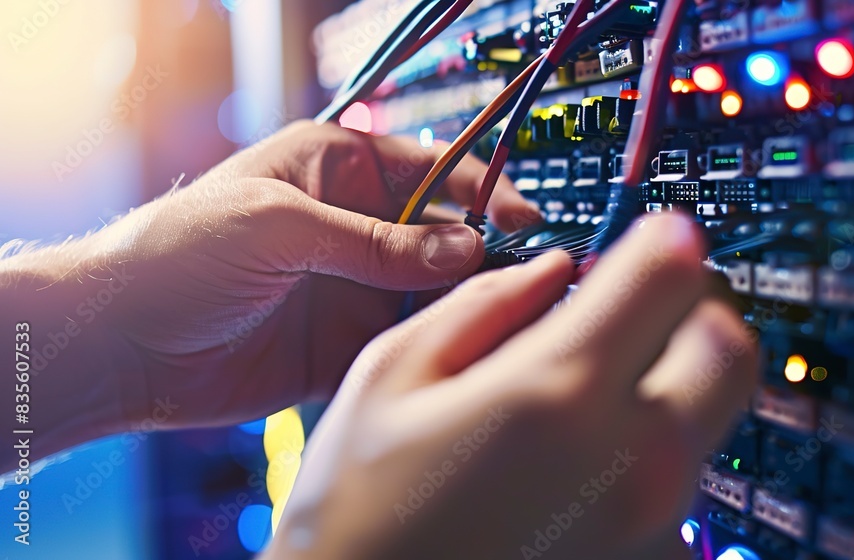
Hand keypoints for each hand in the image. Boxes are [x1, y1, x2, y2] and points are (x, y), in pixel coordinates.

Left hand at [0, 121, 539, 461]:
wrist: (118, 345)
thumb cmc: (178, 255)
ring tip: (508, 322)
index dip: (484, 192)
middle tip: (532, 280)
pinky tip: (463, 358)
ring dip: (468, 306)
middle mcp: (353, 228)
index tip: (525, 220)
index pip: (433, 171)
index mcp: (336, 170)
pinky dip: (436, 351)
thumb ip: (376, 240)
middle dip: (487, 254)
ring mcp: (351, 288)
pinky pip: (407, 345)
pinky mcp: (343, 344)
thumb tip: (464, 247)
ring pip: (434, 294)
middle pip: (445, 236)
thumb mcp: (281, 226)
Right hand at [268, 213, 756, 558]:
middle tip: (633, 315)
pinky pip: (678, 486)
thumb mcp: (390, 379)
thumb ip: (483, 305)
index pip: (670, 274)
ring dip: (663, 388)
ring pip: (706, 419)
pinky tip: (573, 475)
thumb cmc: (356, 517)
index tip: (646, 239)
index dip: (660, 241)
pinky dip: (644, 459)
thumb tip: (549, 270)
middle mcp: (633, 464)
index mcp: (559, 393)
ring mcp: (654, 527)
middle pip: (727, 348)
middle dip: (689, 314)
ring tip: (578, 407)